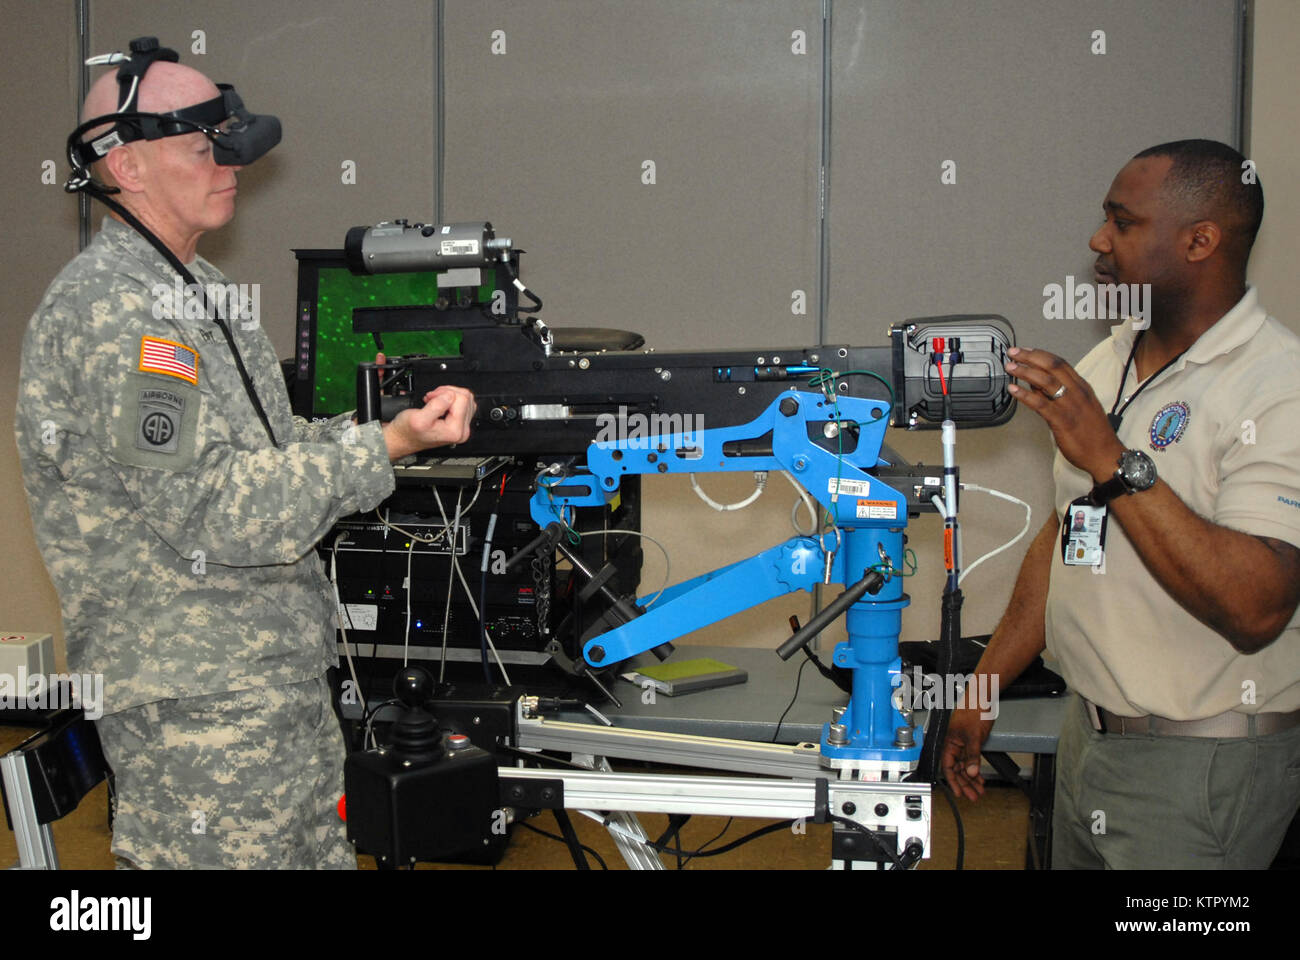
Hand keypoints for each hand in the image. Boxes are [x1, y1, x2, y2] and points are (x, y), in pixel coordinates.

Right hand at [383, 385, 476, 458]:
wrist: (404, 438)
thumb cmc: (409, 432)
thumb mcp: (419, 418)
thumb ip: (437, 405)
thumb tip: (449, 395)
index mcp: (455, 430)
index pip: (462, 399)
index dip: (444, 393)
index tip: (430, 398)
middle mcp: (462, 430)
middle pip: (466, 398)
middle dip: (447, 393)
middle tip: (431, 398)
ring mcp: (462, 427)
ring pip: (465, 399)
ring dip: (448, 395)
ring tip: (434, 401)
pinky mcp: (459, 422)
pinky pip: (462, 403)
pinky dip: (450, 399)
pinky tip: (439, 403)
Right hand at [940, 704, 995, 801]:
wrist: (982, 698)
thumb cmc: (973, 710)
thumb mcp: (974, 737)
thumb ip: (972, 756)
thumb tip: (971, 772)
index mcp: (947, 742)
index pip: (947, 767)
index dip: (953, 781)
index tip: (959, 793)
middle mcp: (952, 745)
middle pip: (956, 769)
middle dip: (965, 784)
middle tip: (973, 796)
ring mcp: (961, 744)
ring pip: (964, 766)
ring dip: (971, 779)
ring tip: (979, 790)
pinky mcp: (970, 742)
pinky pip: (970, 760)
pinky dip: (975, 770)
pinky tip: (979, 778)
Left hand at [1004, 346, 1124, 482]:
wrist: (1105, 455)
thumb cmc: (1092, 433)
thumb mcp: (1079, 406)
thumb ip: (1058, 394)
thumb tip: (1035, 383)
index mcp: (1082, 387)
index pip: (1060, 363)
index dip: (1040, 354)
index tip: (1025, 350)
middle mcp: (1077, 392)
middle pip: (1052, 366)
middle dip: (1030, 357)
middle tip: (1013, 353)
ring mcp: (1070, 405)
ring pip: (1046, 381)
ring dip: (1025, 371)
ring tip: (1010, 367)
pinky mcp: (1062, 420)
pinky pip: (1041, 404)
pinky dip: (1025, 395)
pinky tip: (1013, 390)